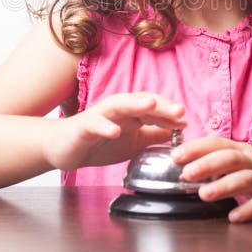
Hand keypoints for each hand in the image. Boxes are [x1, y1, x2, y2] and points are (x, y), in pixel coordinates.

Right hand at [46, 92, 185, 170]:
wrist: (65, 149)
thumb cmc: (99, 142)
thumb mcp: (134, 142)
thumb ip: (154, 135)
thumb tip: (178, 131)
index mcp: (132, 114)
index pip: (155, 109)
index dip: (170, 114)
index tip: (185, 122)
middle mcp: (118, 110)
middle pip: (142, 103)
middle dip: (161, 106)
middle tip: (179, 111)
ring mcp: (101, 116)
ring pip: (120, 105)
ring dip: (136, 104)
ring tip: (151, 105)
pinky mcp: (84, 127)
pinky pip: (95, 124)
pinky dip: (105, 126)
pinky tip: (115, 131)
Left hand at [172, 137, 251, 222]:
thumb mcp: (249, 157)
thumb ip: (223, 159)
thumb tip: (190, 163)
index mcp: (245, 151)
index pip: (218, 144)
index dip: (196, 147)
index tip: (175, 154)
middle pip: (230, 158)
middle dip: (206, 164)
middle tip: (185, 174)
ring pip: (245, 180)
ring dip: (223, 186)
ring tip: (203, 195)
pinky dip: (250, 209)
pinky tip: (235, 217)